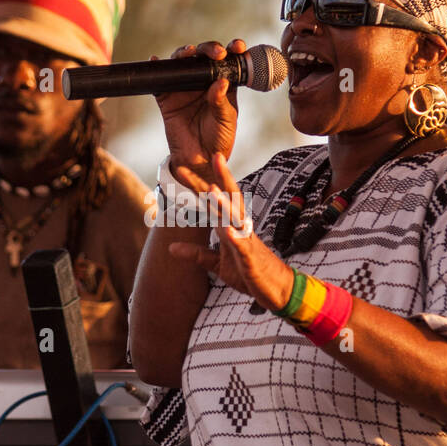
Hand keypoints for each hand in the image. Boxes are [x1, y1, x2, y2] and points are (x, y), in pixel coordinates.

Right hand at [153, 39, 244, 187]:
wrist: (198, 160)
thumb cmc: (218, 140)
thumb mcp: (226, 121)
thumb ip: (222, 102)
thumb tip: (221, 82)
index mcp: (223, 85)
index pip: (229, 62)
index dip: (233, 50)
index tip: (238, 47)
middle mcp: (204, 82)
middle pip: (204, 57)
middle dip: (210, 49)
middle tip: (217, 53)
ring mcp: (184, 88)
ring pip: (182, 63)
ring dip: (184, 54)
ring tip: (188, 53)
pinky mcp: (167, 98)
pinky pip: (160, 81)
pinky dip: (156, 68)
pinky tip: (156, 60)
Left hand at [167, 151, 294, 310]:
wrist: (276, 289)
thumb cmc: (248, 272)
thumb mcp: (217, 264)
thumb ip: (196, 254)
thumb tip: (170, 247)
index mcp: (229, 226)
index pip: (213, 202)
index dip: (198, 186)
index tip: (181, 168)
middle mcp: (239, 228)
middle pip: (230, 199)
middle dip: (222, 178)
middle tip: (215, 156)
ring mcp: (246, 241)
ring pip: (236, 219)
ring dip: (224, 205)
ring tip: (212, 190)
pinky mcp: (251, 259)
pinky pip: (243, 246)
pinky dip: (235, 238)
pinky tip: (227, 230)